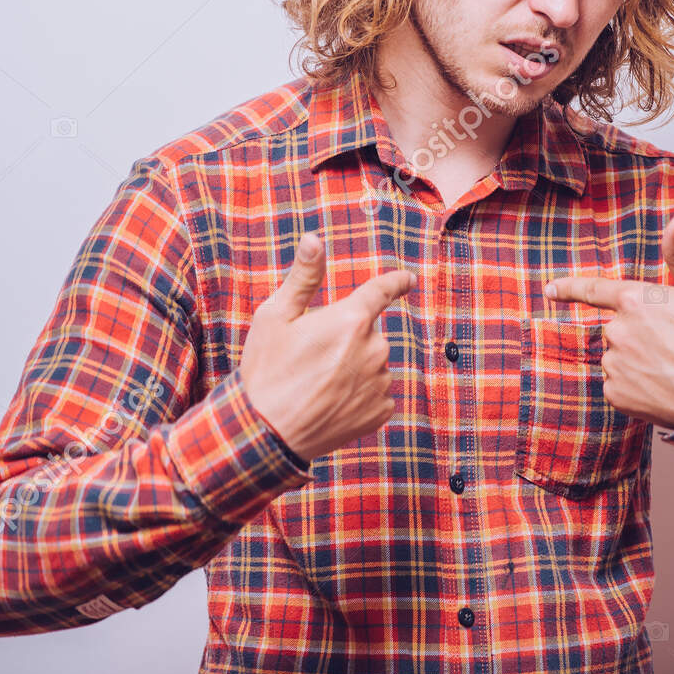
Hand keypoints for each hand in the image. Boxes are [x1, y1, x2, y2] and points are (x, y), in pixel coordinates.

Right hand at [239, 231, 415, 460]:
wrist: (268, 433)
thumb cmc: (266, 371)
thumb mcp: (275, 317)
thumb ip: (303, 277)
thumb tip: (314, 239)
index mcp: (352, 319)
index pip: (383, 290)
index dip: (396, 281)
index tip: (407, 279)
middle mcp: (375, 348)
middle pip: (370, 332)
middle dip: (348, 338)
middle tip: (312, 357)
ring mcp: (381, 382)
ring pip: (373, 363)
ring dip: (354, 367)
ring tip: (318, 384)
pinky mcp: (382, 411)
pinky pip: (376, 393)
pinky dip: (359, 395)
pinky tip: (331, 403)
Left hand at [543, 213, 673, 430]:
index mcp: (636, 300)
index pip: (594, 289)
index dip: (569, 287)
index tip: (549, 288)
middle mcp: (618, 331)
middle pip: (618, 326)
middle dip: (639, 331)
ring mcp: (615, 365)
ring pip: (618, 356)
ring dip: (637, 359)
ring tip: (673, 366)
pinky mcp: (616, 395)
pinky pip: (619, 384)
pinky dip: (635, 385)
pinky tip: (662, 385)